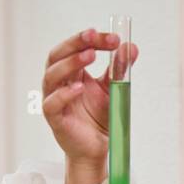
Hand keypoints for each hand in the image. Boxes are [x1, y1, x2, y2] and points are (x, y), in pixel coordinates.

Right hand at [41, 27, 139, 169]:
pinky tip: (79, 88)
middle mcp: (59, 82)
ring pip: (52, 76)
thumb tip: (132, 47)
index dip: (92, 39)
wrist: (97, 148)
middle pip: (58, 56)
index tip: (114, 39)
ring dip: (70, 63)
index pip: (76, 48)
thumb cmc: (99, 117)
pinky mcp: (54, 118)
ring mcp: (54, 99)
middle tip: (93, 35)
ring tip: (90, 55)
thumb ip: (119, 69)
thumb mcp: (112, 89)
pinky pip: (52, 104)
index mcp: (71, 72)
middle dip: (75, 43)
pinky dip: (64, 94)